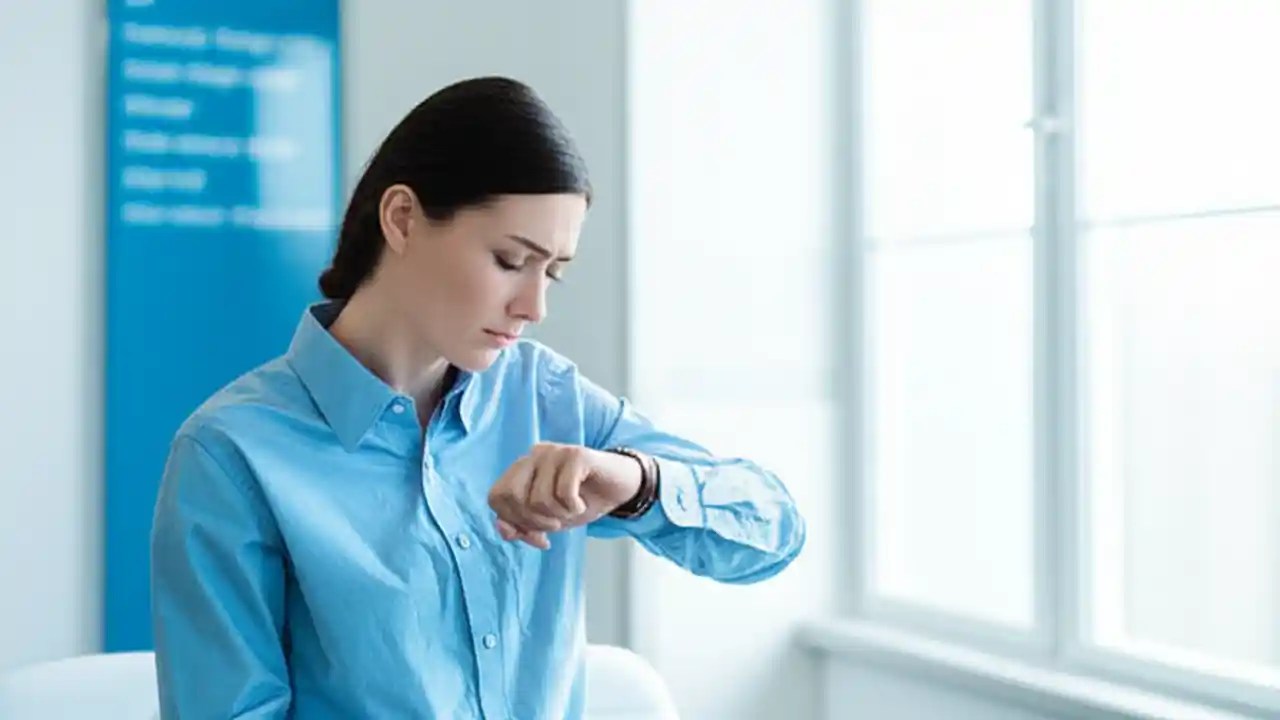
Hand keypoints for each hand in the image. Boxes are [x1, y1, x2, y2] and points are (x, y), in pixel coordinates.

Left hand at [488, 443, 642, 548]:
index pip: (496, 497)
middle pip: (512, 497)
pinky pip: (563, 492)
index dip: (512, 522)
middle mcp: (534, 454)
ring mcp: (555, 452)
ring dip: (559, 515)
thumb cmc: (581, 501)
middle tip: (555, 524)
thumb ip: (521, 525)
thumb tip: (504, 529)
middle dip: (533, 521)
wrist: (620, 488)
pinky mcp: (576, 454)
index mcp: (522, 467)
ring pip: (539, 498)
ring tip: (572, 509)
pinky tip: (581, 503)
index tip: (537, 534)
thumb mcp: (548, 520)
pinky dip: (574, 507)